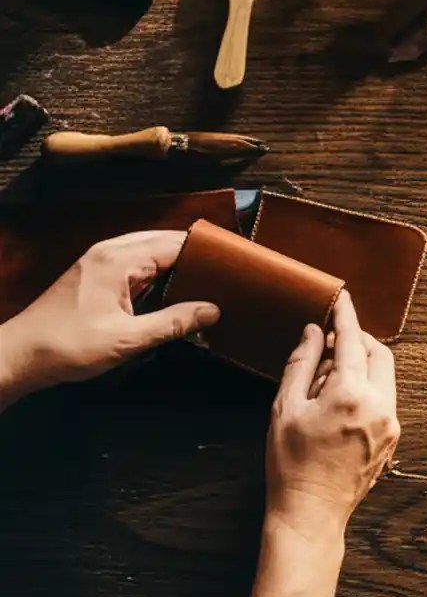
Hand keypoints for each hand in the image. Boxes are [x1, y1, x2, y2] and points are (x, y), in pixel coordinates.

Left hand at [0, 230, 218, 407]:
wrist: (20, 355)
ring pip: (149, 250)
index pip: (175, 244)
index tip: (236, 264)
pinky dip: (158, 270)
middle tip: (228, 272)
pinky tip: (175, 288)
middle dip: (195, 254)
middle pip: (163, 241)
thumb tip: (214, 310)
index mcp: (119, 259)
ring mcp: (100, 261)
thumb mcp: (128, 339)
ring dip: (177, 262)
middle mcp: (110, 251)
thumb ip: (174, 322)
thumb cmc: (70, 346)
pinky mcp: (95, 274)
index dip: (207, 252)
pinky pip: (136, 262)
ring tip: (208, 279)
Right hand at [249, 291, 397, 596]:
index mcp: (351, 393)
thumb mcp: (285, 407)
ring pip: (384, 376)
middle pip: (379, 353)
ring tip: (327, 378)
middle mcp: (380, 404)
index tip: (341, 298)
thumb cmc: (290, 462)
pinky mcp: (393, 438)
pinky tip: (338, 401)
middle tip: (331, 341)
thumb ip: (302, 363)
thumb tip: (313, 332)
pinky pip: (384, 399)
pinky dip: (366, 388)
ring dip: (361, 366)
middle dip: (358, 340)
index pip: (352, 340)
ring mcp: (391, 423)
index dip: (345, 316)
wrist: (311, 511)